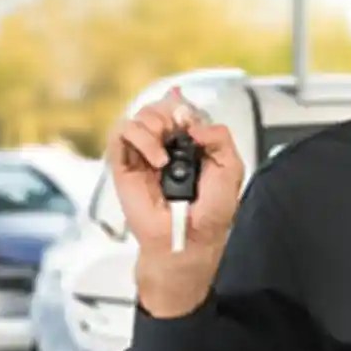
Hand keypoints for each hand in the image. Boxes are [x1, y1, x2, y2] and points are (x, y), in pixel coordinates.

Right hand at [106, 88, 244, 317]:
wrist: (187, 242)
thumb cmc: (209, 215)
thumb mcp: (230, 170)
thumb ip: (221, 139)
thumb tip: (195, 124)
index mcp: (193, 146)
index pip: (183, 110)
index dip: (186, 108)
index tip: (191, 119)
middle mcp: (167, 147)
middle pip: (159, 108)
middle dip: (170, 113)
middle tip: (179, 131)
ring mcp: (144, 156)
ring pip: (138, 116)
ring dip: (153, 124)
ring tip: (167, 152)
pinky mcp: (124, 167)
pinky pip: (120, 134)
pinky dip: (138, 137)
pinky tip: (156, 159)